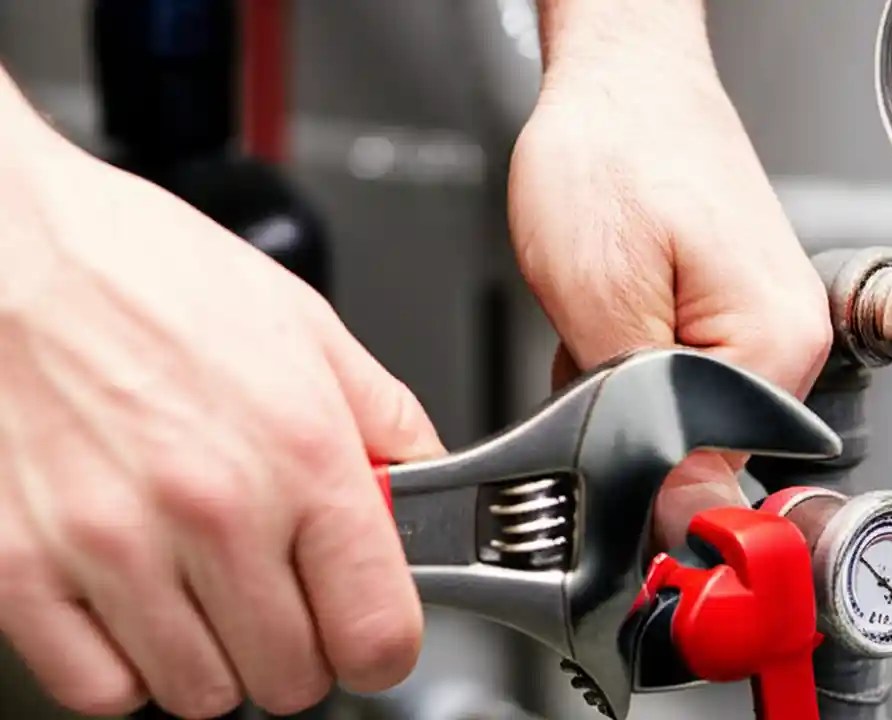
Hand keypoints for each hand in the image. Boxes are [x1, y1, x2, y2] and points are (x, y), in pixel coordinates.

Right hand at [0, 87, 440, 717]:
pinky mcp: (20, 572)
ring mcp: (110, 549)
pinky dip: (124, 665)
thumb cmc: (144, 271)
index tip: (368, 632)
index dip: (382, 645)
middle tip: (279, 594)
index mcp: (299, 451)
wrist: (6, 244)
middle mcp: (210, 509)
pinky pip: (99, 691)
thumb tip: (427, 484)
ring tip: (201, 585)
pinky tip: (131, 600)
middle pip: (292, 678)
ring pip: (199, 695)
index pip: (378, 631)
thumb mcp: (303, 325)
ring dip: (214, 657)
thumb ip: (385, 419)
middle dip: (299, 648)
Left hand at [509, 2, 831, 549]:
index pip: (708, 475)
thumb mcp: (601, 296)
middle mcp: (788, 342)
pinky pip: (674, 370)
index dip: (632, 460)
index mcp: (775, 346)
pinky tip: (617, 297)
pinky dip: (628, 350)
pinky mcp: (734, 310)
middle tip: (596, 325)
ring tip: (609, 294)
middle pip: (692, 444)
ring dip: (620, 375)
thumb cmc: (614, 148)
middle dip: (621, 409)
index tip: (593, 405)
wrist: (621, 74)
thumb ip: (643, 417)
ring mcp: (765, 325)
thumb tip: (686, 518)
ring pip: (675, 409)